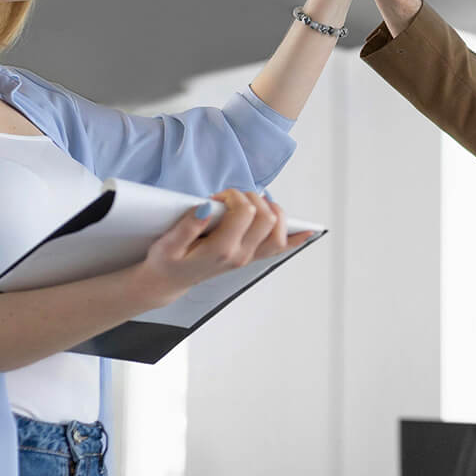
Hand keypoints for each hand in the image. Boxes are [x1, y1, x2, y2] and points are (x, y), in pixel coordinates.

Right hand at [135, 190, 311, 306]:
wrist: (168, 281)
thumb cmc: (166, 260)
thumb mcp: (167, 243)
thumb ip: (187, 225)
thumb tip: (208, 206)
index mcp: (221, 250)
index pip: (245, 212)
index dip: (234, 195)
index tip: (218, 196)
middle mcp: (240, 256)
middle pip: (266, 218)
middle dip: (252, 198)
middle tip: (232, 198)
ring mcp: (248, 259)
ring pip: (279, 234)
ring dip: (273, 212)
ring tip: (256, 203)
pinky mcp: (250, 258)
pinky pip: (280, 250)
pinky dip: (296, 239)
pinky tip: (308, 232)